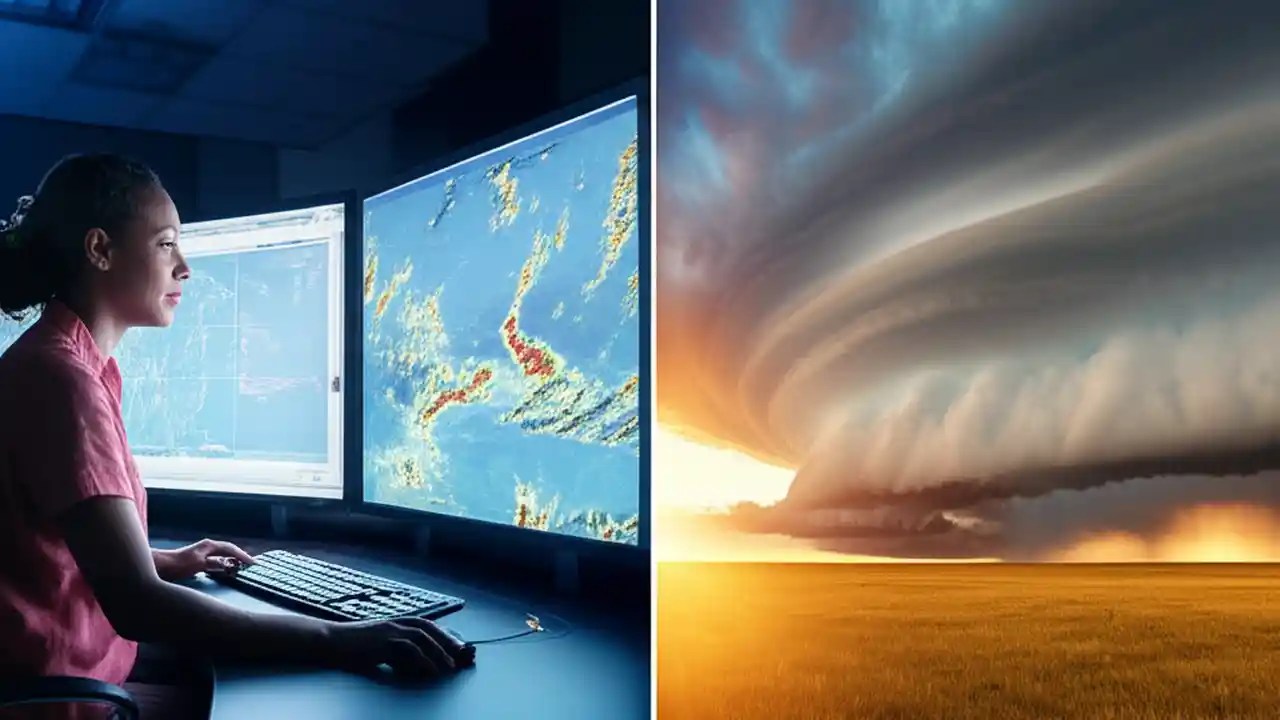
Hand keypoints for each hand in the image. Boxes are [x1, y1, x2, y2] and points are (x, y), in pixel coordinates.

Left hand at [155, 538, 255, 581]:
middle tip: (252, 563)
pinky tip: (227, 569)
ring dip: (233, 560)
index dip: (242, 555)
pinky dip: (225, 564)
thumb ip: (215, 563)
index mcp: (210, 546)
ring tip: (243, 566)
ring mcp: (204, 553)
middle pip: (229, 550)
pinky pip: (217, 561)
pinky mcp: (199, 561)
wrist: (162, 566)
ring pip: (223, 555)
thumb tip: (229, 563)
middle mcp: (208, 547)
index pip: (231, 549)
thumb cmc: (180, 564)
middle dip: (241, 556)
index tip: (252, 562)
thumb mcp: (199, 563)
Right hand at [326, 617, 470, 678]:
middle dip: (447, 641)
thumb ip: (397, 653)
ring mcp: (387, 631)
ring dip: (438, 651)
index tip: (457, 645)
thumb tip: (415, 665)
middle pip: (428, 628)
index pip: (425, 625)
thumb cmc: (350, 647)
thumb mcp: (378, 647)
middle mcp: (394, 624)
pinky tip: (429, 670)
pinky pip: (407, 650)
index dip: (442, 634)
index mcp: (394, 623)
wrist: (328, 641)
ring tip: (450, 666)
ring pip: (421, 638)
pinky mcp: (381, 643)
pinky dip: (421, 659)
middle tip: (463, 654)